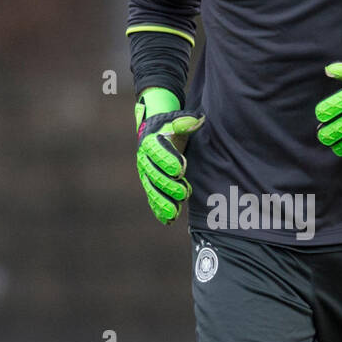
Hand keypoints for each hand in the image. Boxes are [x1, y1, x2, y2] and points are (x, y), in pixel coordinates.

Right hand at [135, 93, 203, 223]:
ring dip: (163, 203)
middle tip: (184, 193)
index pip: (157, 152)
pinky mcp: (150, 187)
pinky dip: (160, 211)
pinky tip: (168, 220)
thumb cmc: (172, 129)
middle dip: (168, 185)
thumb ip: (186, 123)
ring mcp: (146, 176)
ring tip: (175, 213)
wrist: (158, 135)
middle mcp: (145, 160)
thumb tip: (197, 121)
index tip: (181, 168)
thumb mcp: (177, 122)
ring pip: (152, 191)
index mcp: (150, 143)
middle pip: (154, 175)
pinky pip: (153, 200)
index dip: (168, 160)